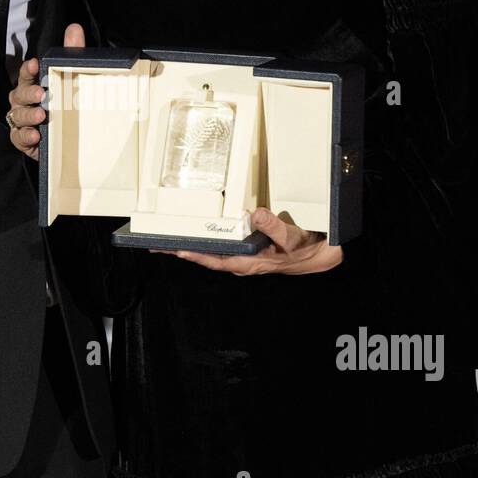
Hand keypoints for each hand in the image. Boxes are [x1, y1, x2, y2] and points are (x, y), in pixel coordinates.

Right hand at [7, 23, 84, 160]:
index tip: (34, 64)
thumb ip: (72, 52)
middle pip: (19, 94)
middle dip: (28, 93)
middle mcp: (23, 101)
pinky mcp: (23, 140)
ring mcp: (21, 121)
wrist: (68, 137)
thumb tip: (74, 28)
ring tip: (41, 116)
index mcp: (32, 85)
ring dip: (28, 115)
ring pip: (17, 115)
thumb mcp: (72, 77)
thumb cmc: (64, 103)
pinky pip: (18, 137)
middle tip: (41, 94)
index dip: (27, 70)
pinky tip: (35, 136)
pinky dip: (25, 136)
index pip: (26, 74)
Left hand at [156, 206, 342, 275]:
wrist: (319, 254)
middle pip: (207, 257)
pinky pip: (222, 247)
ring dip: (192, 247)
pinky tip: (199, 234)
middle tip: (157, 245)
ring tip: (170, 239)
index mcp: (250, 262)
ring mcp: (244, 257)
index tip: (174, 249)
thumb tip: (254, 215)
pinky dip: (208, 242)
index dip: (194, 255)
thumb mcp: (291, 236)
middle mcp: (243, 262)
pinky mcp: (248, 251)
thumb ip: (273, 226)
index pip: (215, 260)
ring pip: (212, 253)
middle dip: (182, 251)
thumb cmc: (304, 247)